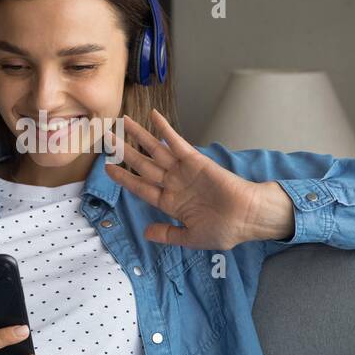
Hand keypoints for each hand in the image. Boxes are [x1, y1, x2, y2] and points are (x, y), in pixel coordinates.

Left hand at [104, 108, 294, 249]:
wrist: (248, 218)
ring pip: (155, 151)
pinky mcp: (195, 161)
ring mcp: (183, 171)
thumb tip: (146, 233)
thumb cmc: (225, 230)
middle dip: (124, 152)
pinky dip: (165, 130)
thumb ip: (168, 235)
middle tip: (107, 138)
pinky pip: (176, 143)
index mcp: (170, 203)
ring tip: (122, 122)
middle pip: (143, 165)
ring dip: (138, 136)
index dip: (123, 178)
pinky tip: (152, 117)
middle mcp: (173, 183)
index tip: (107, 168)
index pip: (141, 187)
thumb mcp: (192, 237)